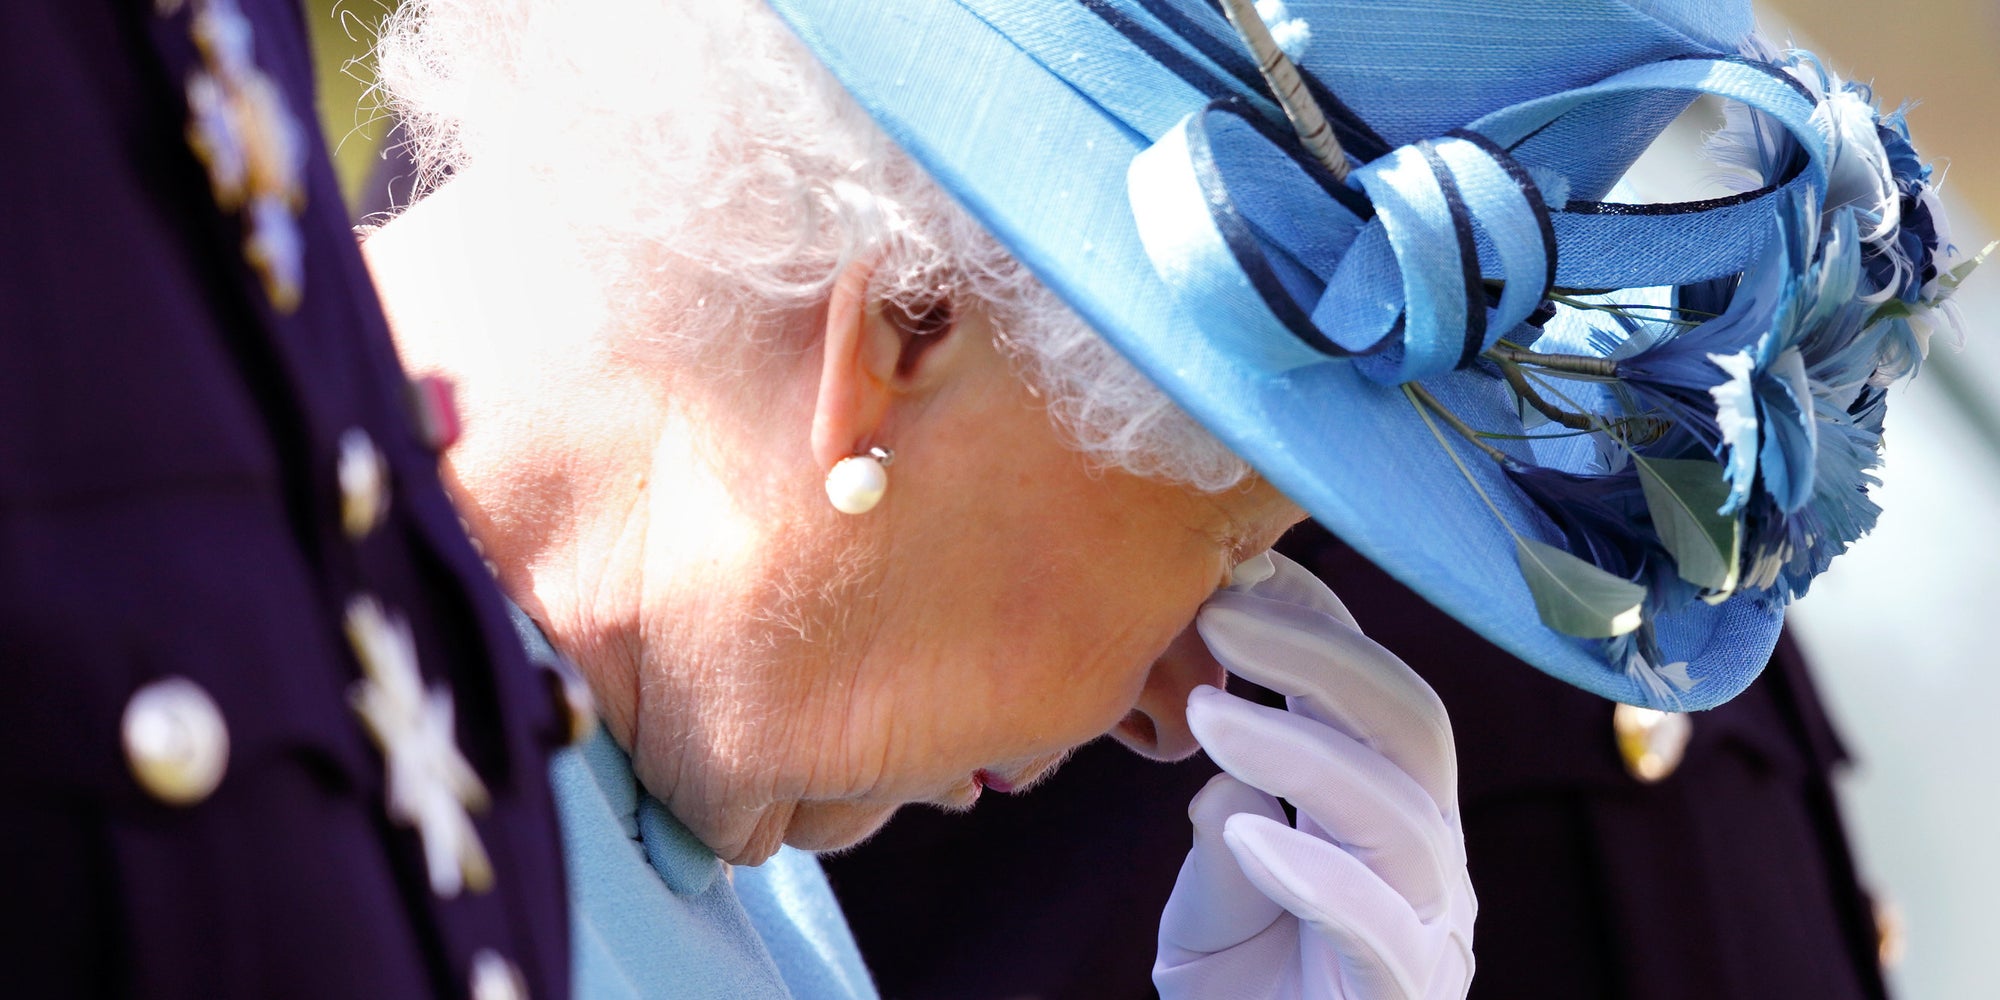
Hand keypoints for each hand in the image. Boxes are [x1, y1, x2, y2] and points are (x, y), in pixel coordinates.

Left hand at [1153, 551, 1473, 999]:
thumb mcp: (1214, 910)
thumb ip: (1226, 833)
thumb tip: (1220, 776)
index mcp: (1391, 815)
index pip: (1374, 696)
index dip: (1317, 625)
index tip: (1234, 574)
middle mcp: (1429, 859)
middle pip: (1411, 722)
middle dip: (1320, 654)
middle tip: (1219, 614)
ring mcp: (1432, 928)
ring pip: (1401, 808)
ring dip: (1300, 746)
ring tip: (1202, 712)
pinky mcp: (1409, 993)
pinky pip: (1380, 921)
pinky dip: (1314, 867)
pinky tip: (1241, 828)